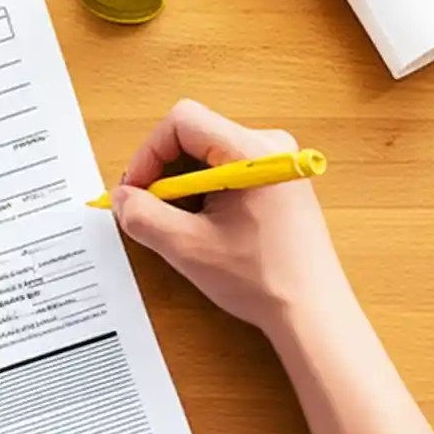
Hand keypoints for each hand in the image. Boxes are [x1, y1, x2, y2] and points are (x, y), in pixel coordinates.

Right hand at [110, 100, 352, 333]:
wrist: (312, 312)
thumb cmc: (265, 280)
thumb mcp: (187, 248)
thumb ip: (142, 216)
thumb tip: (120, 198)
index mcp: (253, 152)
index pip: (182, 121)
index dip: (148, 153)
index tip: (136, 189)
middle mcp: (270, 146)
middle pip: (193, 135)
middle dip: (162, 171)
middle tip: (149, 209)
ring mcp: (277, 162)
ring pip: (206, 153)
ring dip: (181, 185)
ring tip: (179, 224)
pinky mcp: (277, 180)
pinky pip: (224, 168)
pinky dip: (201, 192)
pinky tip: (202, 226)